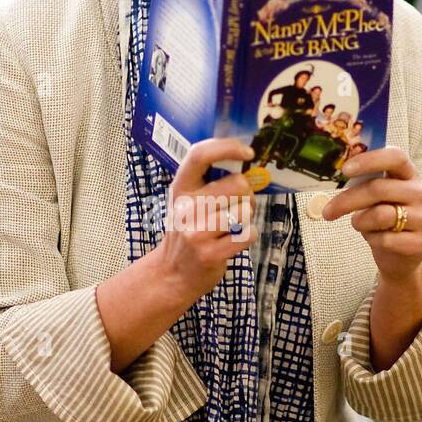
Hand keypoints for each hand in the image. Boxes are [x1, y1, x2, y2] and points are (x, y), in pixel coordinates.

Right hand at [153, 137, 256, 302]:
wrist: (171, 274)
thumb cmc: (189, 232)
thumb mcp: (188, 203)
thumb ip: (210, 183)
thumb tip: (250, 166)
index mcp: (180, 189)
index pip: (199, 154)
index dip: (227, 147)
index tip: (248, 152)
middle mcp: (185, 208)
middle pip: (237, 184)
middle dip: (249, 194)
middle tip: (241, 204)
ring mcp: (196, 232)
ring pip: (245, 210)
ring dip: (248, 217)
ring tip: (234, 225)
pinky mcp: (210, 254)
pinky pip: (248, 234)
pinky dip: (248, 236)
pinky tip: (233, 240)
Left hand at [321, 145, 421, 285]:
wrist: (400, 257)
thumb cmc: (382, 221)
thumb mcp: (374, 199)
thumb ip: (363, 185)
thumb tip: (341, 176)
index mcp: (408, 175)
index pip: (395, 157)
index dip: (369, 160)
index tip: (345, 170)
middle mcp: (420, 193)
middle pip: (378, 189)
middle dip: (346, 200)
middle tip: (327, 212)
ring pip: (380, 215)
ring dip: (360, 222)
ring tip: (360, 225)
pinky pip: (386, 239)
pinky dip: (372, 240)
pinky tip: (377, 241)